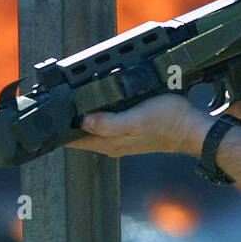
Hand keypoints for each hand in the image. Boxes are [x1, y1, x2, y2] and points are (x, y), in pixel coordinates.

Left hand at [66, 93, 207, 158]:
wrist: (192, 128)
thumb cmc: (169, 122)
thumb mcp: (137, 120)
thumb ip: (109, 123)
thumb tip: (84, 121)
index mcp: (108, 143)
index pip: (72, 139)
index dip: (58, 126)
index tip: (48, 111)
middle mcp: (110, 143)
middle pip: (79, 133)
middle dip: (67, 119)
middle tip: (58, 98)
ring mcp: (120, 138)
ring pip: (91, 127)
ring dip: (82, 116)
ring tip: (73, 98)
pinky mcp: (129, 130)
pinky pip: (105, 124)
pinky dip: (98, 114)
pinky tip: (101, 103)